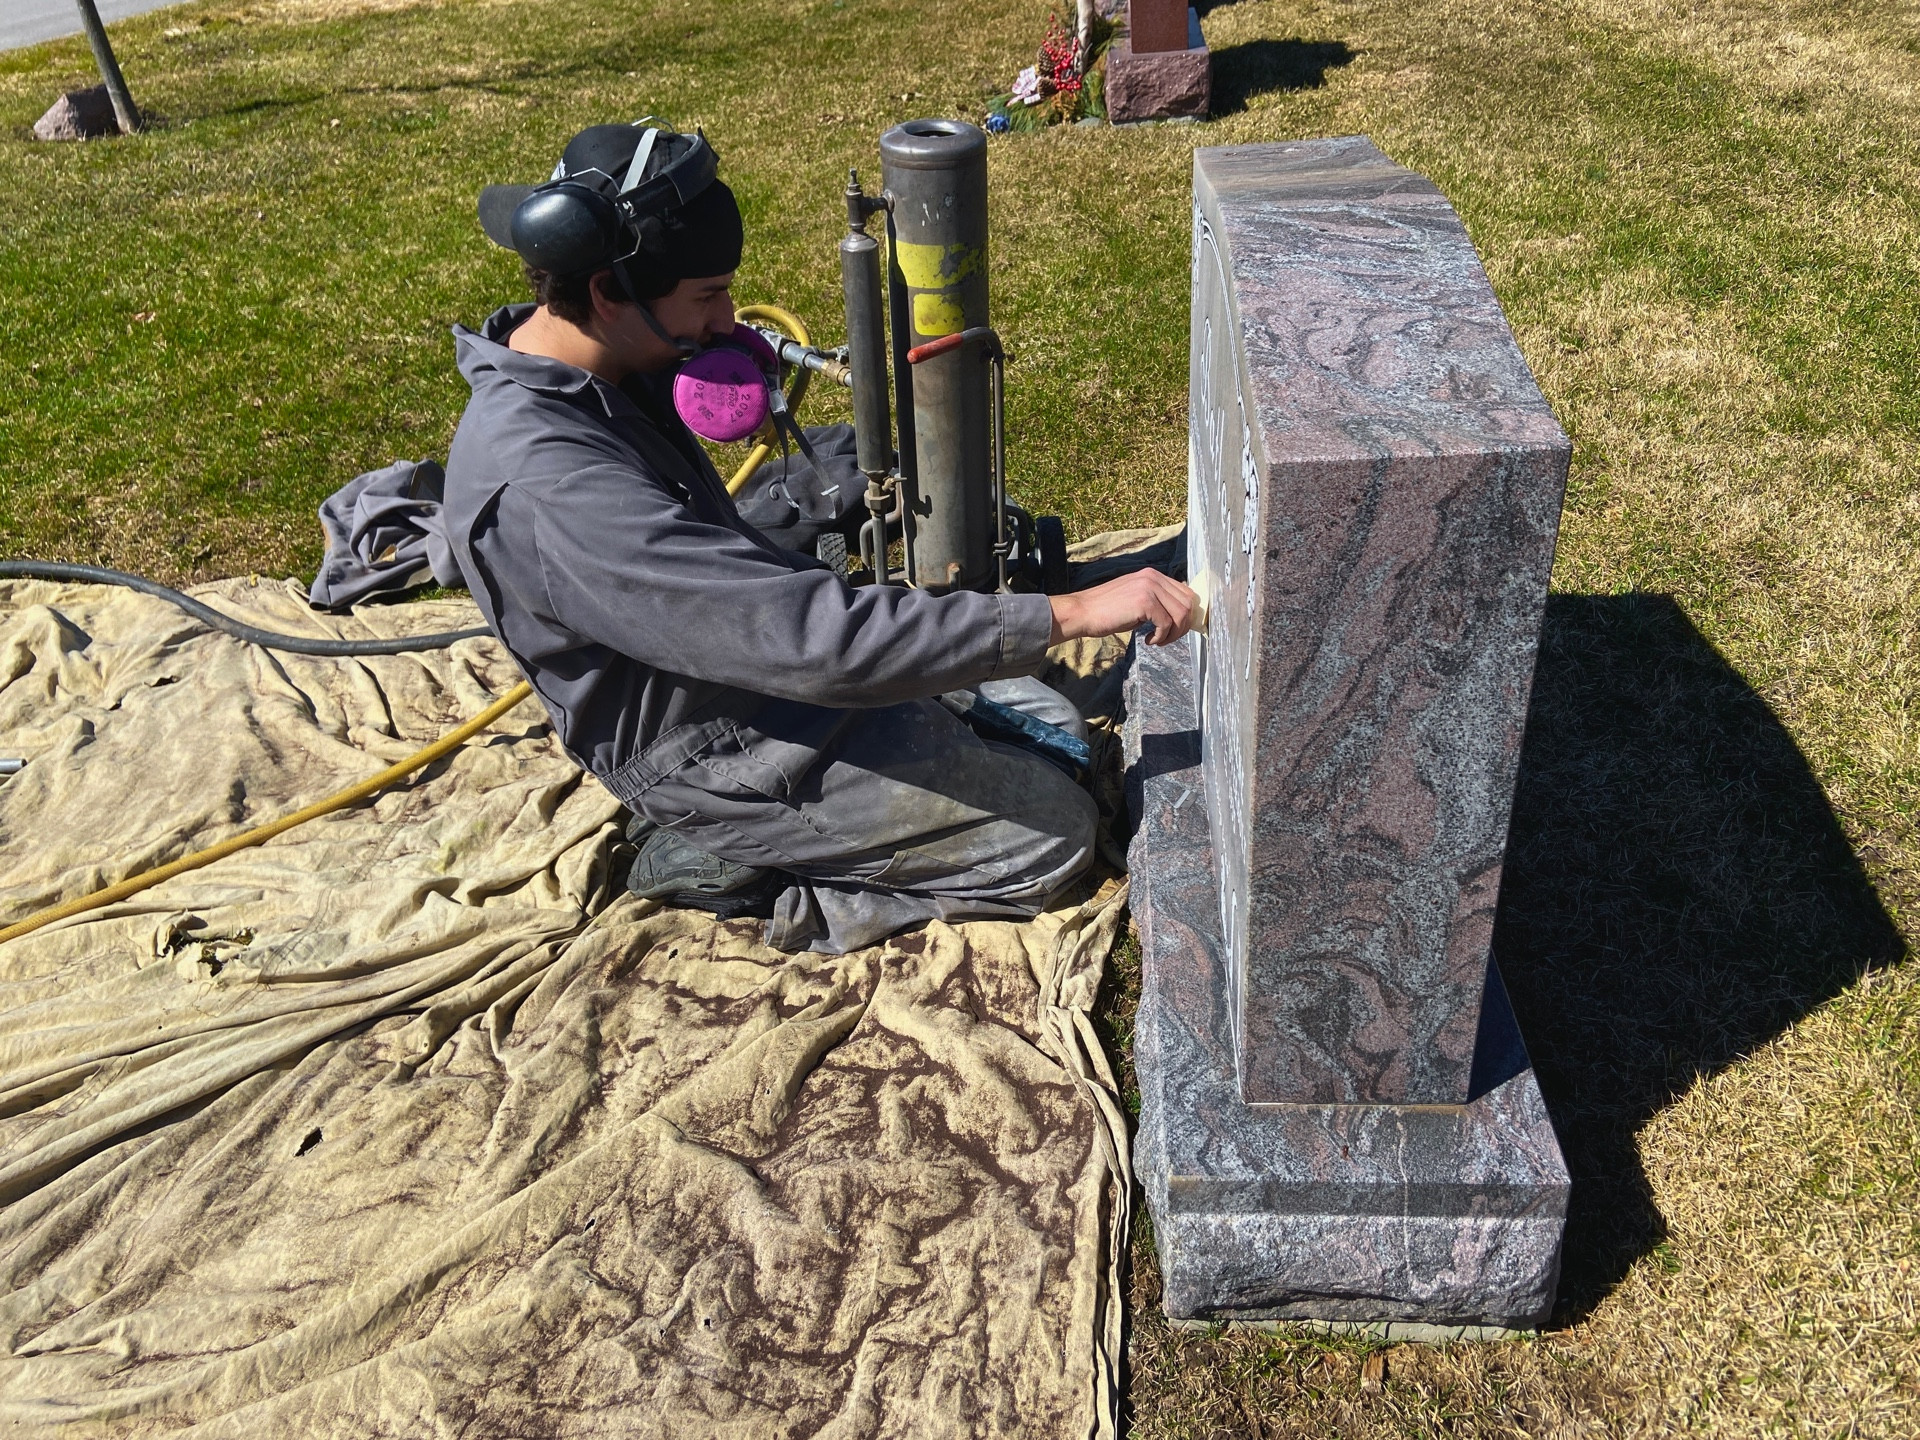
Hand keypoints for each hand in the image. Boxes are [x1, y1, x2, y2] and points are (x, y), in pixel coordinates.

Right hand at [1048, 569, 1199, 646]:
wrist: (1083, 612)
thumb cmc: (1106, 610)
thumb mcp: (1136, 599)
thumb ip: (1156, 600)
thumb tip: (1177, 614)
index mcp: (1153, 575)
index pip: (1186, 593)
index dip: (1187, 615)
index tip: (1177, 630)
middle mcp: (1153, 577)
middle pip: (1188, 603)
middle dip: (1183, 626)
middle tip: (1168, 638)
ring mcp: (1149, 588)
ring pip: (1180, 614)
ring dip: (1173, 634)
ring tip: (1158, 640)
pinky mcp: (1144, 602)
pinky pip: (1166, 624)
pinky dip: (1161, 637)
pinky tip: (1148, 640)